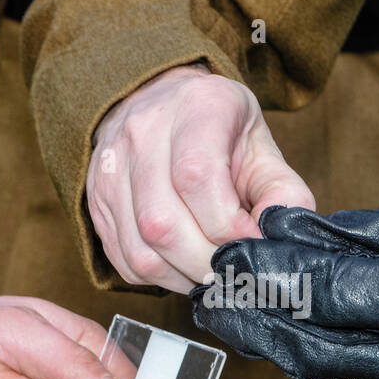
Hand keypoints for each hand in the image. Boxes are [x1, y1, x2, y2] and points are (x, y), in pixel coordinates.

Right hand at [89, 63, 314, 291]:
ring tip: (209, 272)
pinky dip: (157, 276)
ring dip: (181, 276)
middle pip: (163, 224)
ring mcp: (109, 171)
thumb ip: (281, 189)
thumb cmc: (216, 128)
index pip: (196, 178)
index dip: (228, 226)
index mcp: (194, 108)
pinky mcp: (95, 203)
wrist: (159, 102)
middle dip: (206, 261)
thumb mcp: (259, 144)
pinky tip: (180, 266)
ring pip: (140, 250)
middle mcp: (140, 134)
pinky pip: (123, 260)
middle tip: (233, 270)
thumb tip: (284, 232)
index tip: (252, 242)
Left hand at [191, 184, 378, 378]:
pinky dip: (294, 352)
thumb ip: (367, 231)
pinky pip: (334, 378)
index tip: (232, 253)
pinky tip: (263, 329)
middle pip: (312, 342)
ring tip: (221, 307)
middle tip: (209, 286)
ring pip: (316, 368)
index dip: (276, 271)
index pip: (335, 290)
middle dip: (253, 314)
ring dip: (263, 338)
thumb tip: (288, 229)